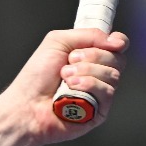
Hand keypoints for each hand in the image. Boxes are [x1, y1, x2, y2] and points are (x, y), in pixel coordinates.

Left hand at [0, 28, 127, 143]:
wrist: (26, 104)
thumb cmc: (35, 77)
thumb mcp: (57, 42)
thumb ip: (88, 35)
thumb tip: (115, 40)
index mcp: (88, 56)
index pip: (117, 46)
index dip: (118, 42)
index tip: (113, 42)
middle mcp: (97, 74)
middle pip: (118, 59)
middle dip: (93, 55)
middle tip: (70, 60)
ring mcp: (99, 93)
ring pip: (113, 75)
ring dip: (86, 71)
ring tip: (65, 76)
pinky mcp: (100, 111)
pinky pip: (107, 92)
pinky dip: (88, 85)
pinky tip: (72, 87)